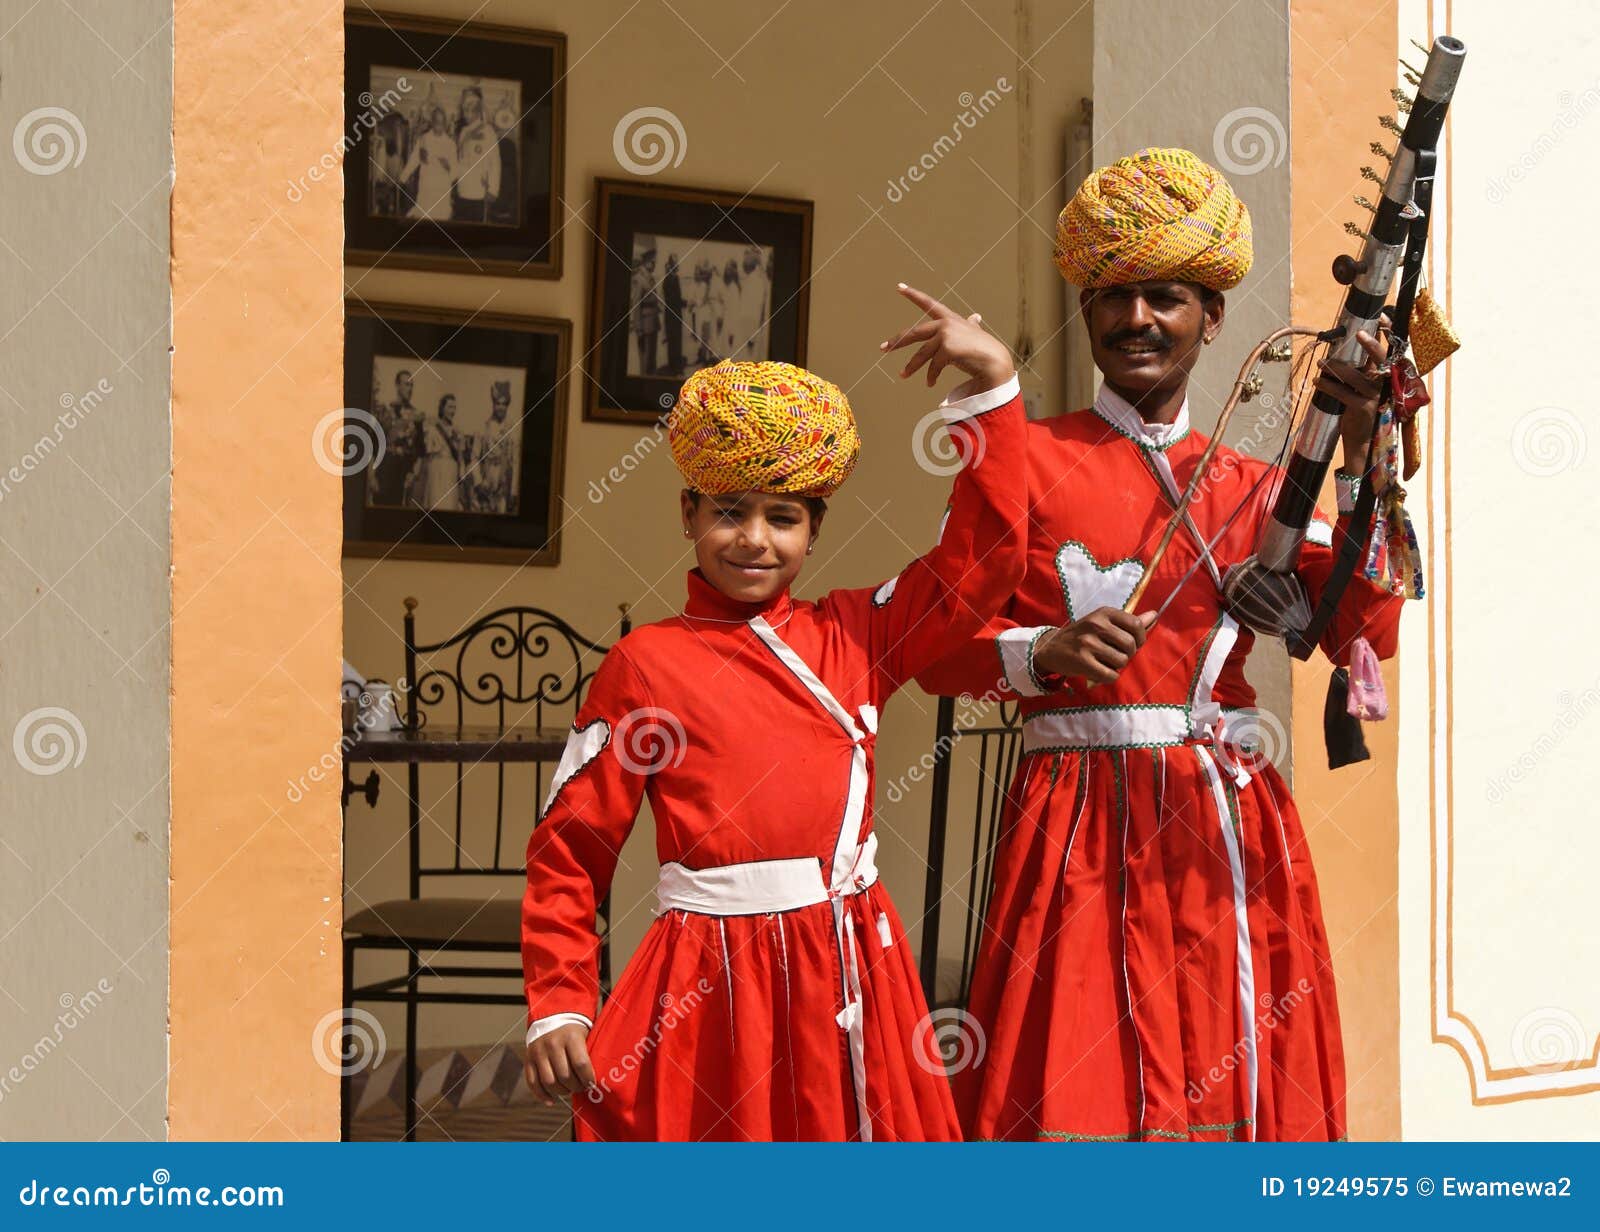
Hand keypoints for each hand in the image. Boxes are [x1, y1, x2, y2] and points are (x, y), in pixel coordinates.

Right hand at [524, 1023, 595, 1104]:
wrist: (552, 1015)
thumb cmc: (574, 1030)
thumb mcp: (586, 1034)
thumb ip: (589, 1054)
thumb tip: (596, 1080)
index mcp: (571, 1036)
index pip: (581, 1064)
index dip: (588, 1079)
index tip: (591, 1084)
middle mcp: (552, 1043)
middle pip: (565, 1076)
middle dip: (575, 1087)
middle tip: (580, 1087)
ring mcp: (538, 1051)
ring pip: (549, 1082)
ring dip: (561, 1091)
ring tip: (568, 1089)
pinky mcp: (528, 1059)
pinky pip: (533, 1082)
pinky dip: (542, 1095)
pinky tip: (552, 1100)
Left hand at [880, 283, 1015, 392]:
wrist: (995, 361)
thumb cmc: (985, 349)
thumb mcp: (974, 334)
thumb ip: (971, 325)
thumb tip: (976, 316)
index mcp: (950, 318)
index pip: (929, 303)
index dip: (913, 294)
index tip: (899, 287)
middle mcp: (946, 323)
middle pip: (915, 332)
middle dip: (897, 341)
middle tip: (883, 348)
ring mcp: (945, 334)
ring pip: (921, 354)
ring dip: (911, 367)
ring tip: (902, 375)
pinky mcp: (946, 348)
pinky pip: (933, 366)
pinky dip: (931, 376)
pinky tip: (930, 383)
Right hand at [1033, 607, 1155, 686]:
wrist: (1050, 648)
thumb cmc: (1082, 635)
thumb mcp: (1102, 623)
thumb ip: (1128, 622)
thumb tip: (1154, 615)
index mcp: (1103, 613)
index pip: (1135, 624)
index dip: (1140, 638)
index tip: (1133, 644)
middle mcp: (1096, 625)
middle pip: (1130, 645)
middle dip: (1128, 654)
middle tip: (1117, 655)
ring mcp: (1088, 643)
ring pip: (1121, 661)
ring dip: (1117, 666)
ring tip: (1106, 662)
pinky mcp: (1082, 661)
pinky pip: (1110, 675)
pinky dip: (1109, 676)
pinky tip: (1100, 671)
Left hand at [1315, 314, 1390, 472]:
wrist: (1362, 442)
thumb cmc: (1362, 412)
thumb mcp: (1366, 390)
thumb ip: (1362, 373)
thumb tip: (1343, 353)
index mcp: (1388, 377)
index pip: (1391, 351)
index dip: (1387, 334)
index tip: (1380, 318)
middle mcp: (1386, 384)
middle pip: (1380, 358)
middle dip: (1370, 344)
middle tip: (1357, 334)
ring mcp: (1375, 396)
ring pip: (1352, 374)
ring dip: (1333, 367)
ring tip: (1320, 364)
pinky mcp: (1362, 408)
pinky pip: (1340, 392)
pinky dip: (1326, 385)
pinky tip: (1317, 382)